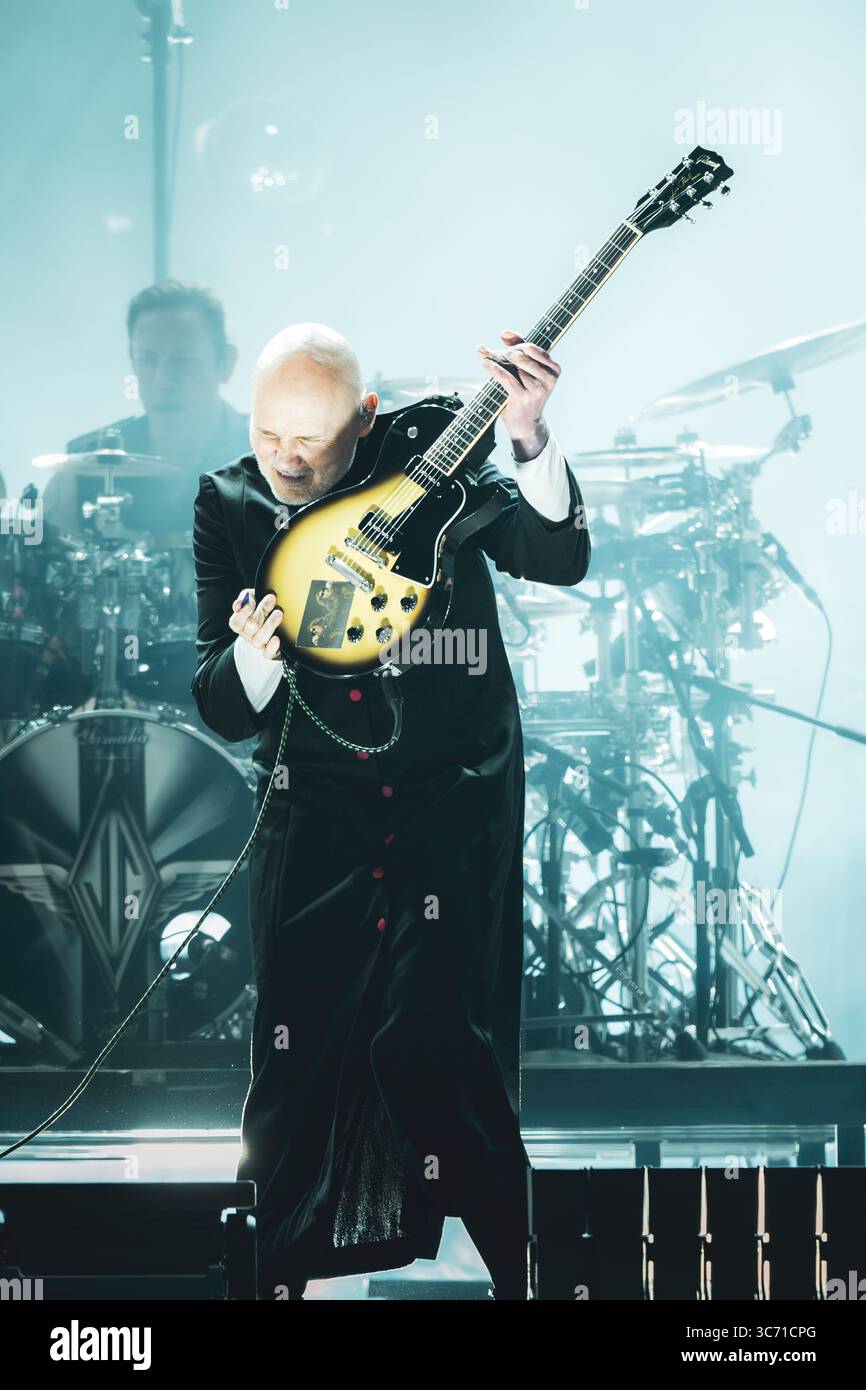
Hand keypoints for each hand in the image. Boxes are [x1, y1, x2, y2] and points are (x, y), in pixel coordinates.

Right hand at [228, 588, 282, 658]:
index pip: (236, 622)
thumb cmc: (259, 608)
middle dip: (262, 611)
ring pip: (259, 639)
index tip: (254, 599)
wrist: (271, 625)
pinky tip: (276, 639)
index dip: (245, 610)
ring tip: (279, 613)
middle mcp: (247, 636)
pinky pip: (268, 654)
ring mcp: (258, 645)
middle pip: (251, 626)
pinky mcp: (269, 652)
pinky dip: (271, 647)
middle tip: (272, 598)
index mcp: (239, 625)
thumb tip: (238, 605)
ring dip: (269, 624)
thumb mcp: (251, 599)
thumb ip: (244, 598)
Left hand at [476, 329, 560, 459]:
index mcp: (554, 369)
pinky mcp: (524, 397)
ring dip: (499, 360)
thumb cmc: (524, 393)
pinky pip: (506, 377)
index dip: (517, 342)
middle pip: (524, 354)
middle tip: (494, 353)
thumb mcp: (525, 371)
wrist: (524, 424)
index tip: (503, 337)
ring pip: (515, 364)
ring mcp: (538, 388)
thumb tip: (504, 333)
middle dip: (507, 351)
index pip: (534, 347)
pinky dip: (494, 369)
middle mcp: (549, 378)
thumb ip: (517, 349)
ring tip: (489, 360)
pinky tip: (486, 364)